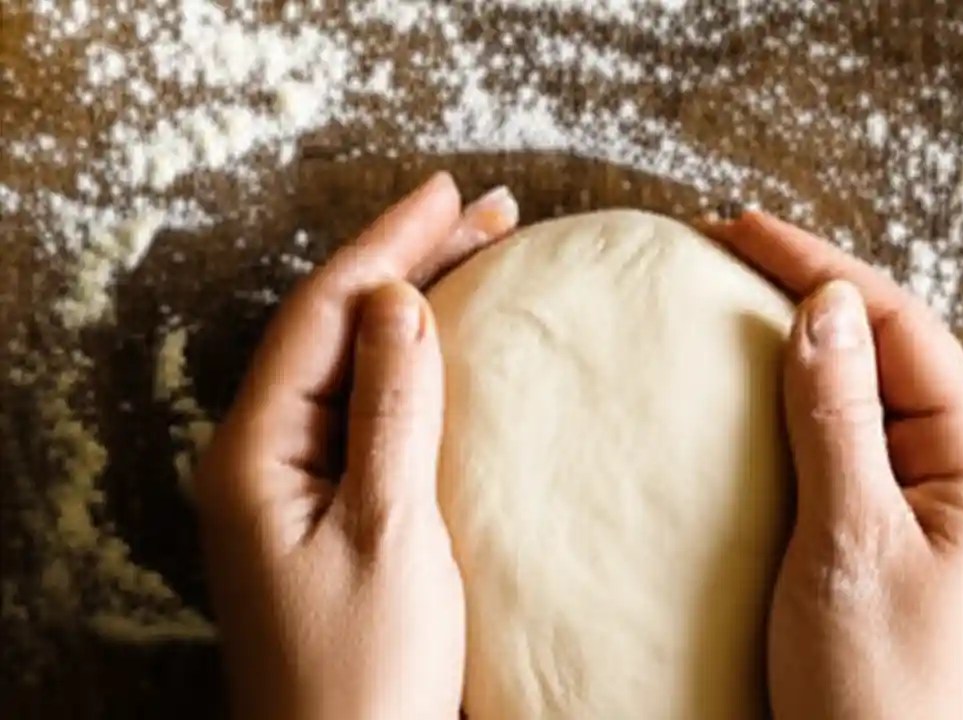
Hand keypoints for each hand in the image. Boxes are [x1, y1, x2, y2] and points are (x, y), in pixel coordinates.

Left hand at [194, 173, 517, 719]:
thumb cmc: (363, 671)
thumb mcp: (389, 530)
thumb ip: (393, 409)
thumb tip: (400, 298)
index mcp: (255, 452)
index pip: (326, 313)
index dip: (387, 244)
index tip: (449, 192)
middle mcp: (260, 455)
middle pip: (337, 326)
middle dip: (409, 261)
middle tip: (487, 211)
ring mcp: (291, 483)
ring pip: (355, 363)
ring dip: (416, 305)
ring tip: (481, 254)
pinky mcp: (326, 508)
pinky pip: (367, 410)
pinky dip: (415, 365)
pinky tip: (452, 344)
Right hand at [703, 212, 962, 719]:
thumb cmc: (876, 686)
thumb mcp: (850, 540)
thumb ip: (839, 416)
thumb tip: (826, 301)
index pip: (899, 325)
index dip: (820, 266)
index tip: (741, 228)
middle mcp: (961, 470)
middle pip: (886, 345)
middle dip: (810, 290)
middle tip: (724, 247)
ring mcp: (923, 501)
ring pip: (861, 390)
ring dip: (799, 340)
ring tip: (732, 294)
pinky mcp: (883, 532)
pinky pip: (843, 441)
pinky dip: (794, 401)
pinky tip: (752, 385)